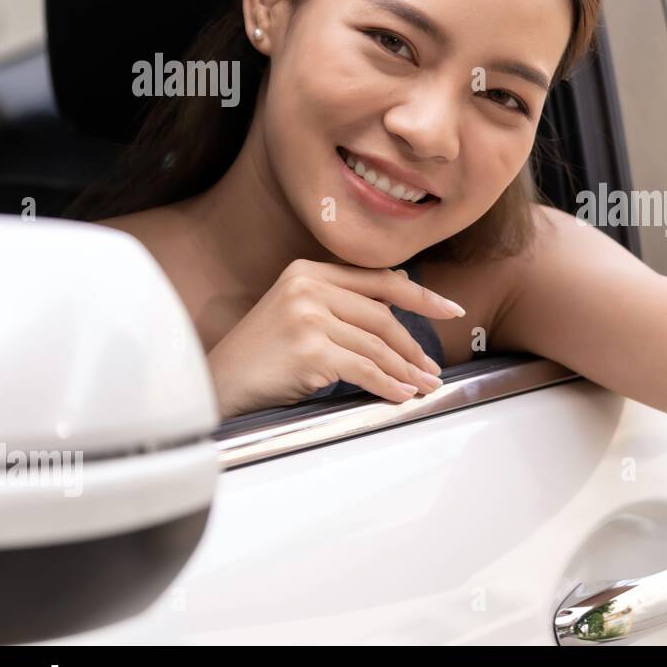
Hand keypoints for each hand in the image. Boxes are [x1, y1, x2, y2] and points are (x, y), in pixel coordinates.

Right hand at [206, 259, 463, 418]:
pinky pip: (364, 369)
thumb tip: (403, 288)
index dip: (421, 296)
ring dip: (406, 371)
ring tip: (424, 386)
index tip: (451, 309)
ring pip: (376, 345)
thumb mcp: (299, 312)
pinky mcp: (310, 349)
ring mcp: (308, 316)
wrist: (216, 385)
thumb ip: (342, 301)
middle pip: (382, 316)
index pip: (379, 280)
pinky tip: (401, 396)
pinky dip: (388, 385)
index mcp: (307, 270)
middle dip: (414, 346)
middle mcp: (308, 287)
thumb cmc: (261, 356)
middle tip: (434, 368)